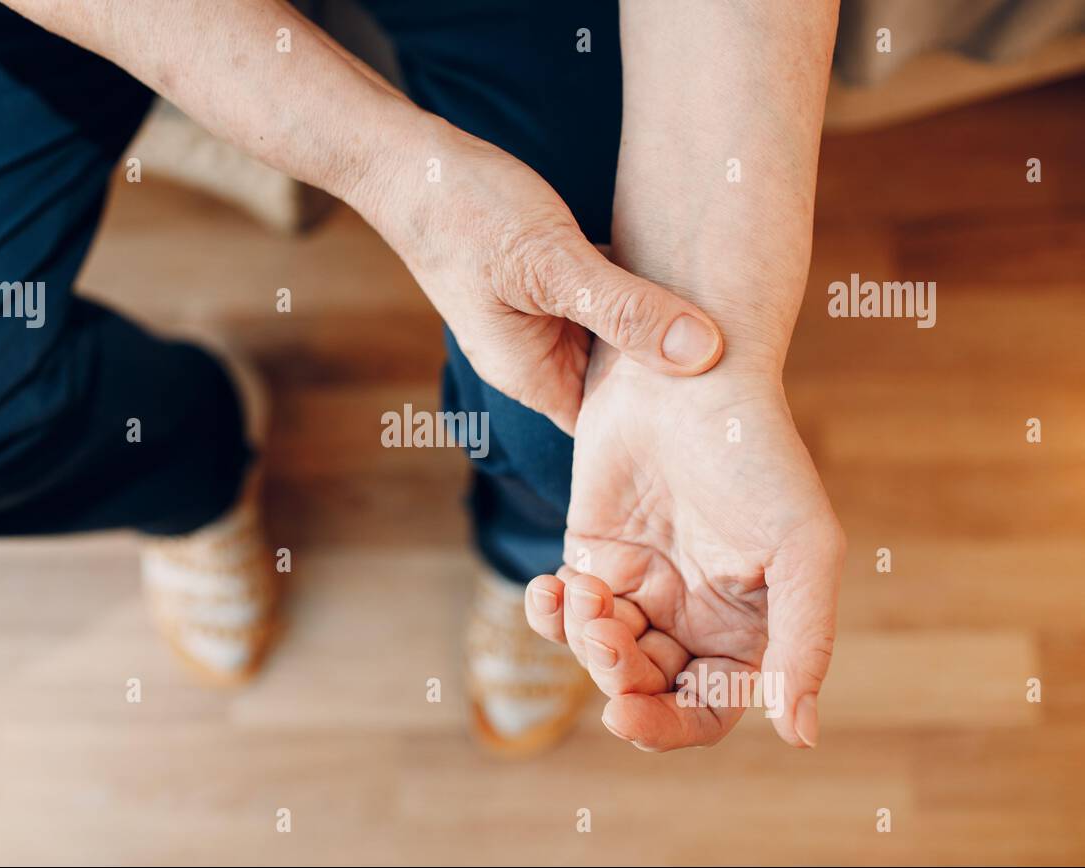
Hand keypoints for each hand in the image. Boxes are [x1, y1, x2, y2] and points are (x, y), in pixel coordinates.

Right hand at [356, 118, 723, 433]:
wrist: (407, 166)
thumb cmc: (466, 214)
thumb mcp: (552, 263)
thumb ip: (625, 309)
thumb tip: (704, 352)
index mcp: (531, 373)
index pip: (609, 424)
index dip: (664, 418)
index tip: (724, 396)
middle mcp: (535, 356)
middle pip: (617, 382)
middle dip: (668, 366)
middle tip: (737, 342)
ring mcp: (538, 320)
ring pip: (614, 335)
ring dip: (655, 319)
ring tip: (721, 304)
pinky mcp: (544, 284)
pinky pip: (602, 297)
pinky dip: (633, 284)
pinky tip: (674, 261)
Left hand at [524, 341, 844, 749]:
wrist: (687, 374)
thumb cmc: (757, 455)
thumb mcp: (800, 549)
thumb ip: (804, 643)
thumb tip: (802, 734)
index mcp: (746, 625)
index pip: (707, 710)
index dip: (669, 727)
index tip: (626, 715)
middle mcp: (692, 613)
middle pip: (645, 689)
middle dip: (617, 676)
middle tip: (604, 632)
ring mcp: (640, 585)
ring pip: (599, 653)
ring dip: (582, 639)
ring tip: (585, 589)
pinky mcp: (593, 552)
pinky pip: (562, 610)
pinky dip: (549, 612)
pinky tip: (553, 588)